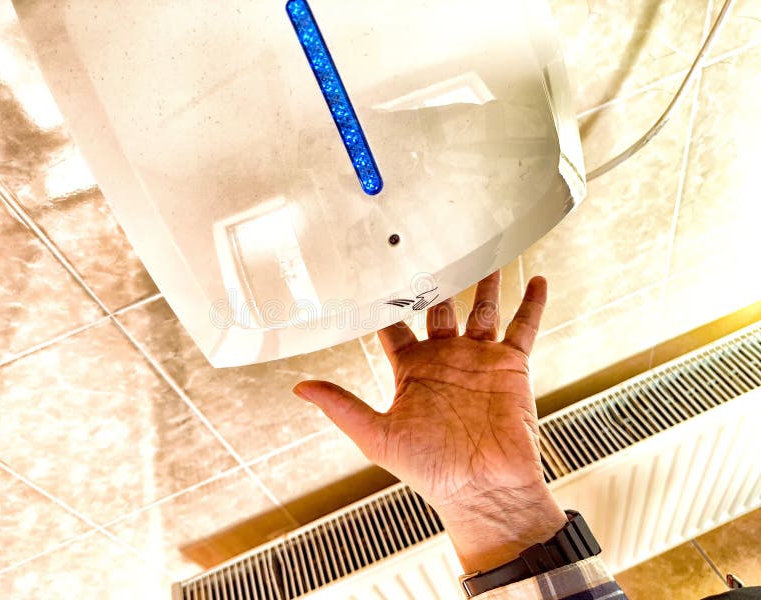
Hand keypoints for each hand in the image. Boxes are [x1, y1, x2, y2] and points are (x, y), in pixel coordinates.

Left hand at [293, 272, 566, 572]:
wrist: (482, 490)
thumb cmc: (431, 471)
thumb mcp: (377, 436)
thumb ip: (343, 406)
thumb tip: (300, 388)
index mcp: (413, 370)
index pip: (395, 326)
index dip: (385, 301)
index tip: (376, 273)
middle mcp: (445, 358)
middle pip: (438, 307)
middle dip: (434, 280)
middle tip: (428, 246)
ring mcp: (479, 359)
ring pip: (481, 308)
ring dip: (483, 281)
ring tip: (481, 251)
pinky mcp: (511, 366)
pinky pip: (524, 328)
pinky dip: (532, 303)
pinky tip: (537, 280)